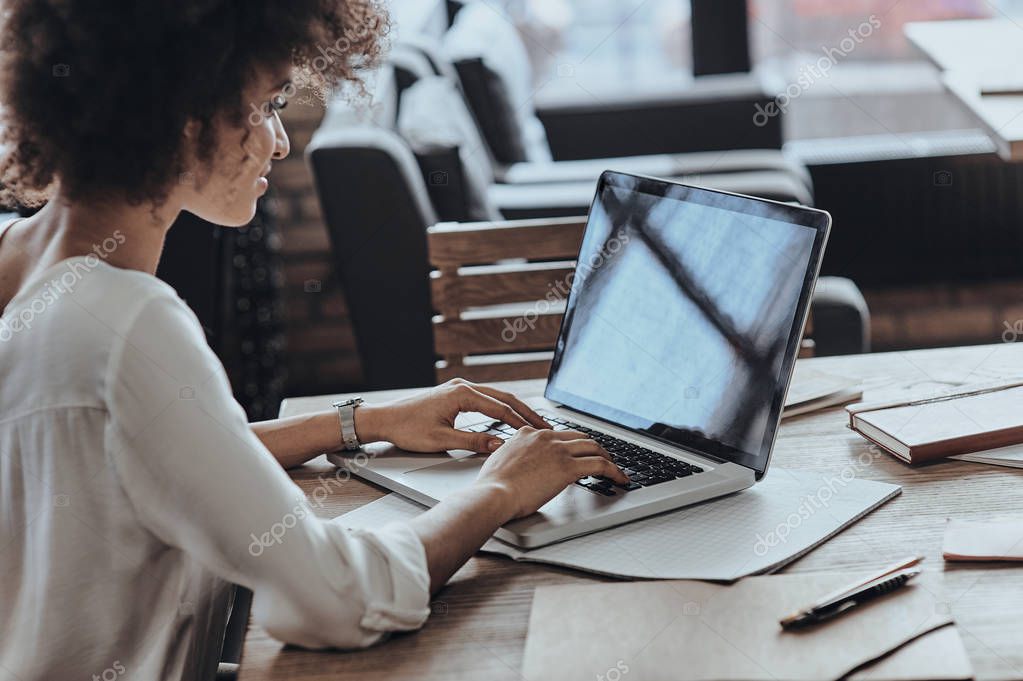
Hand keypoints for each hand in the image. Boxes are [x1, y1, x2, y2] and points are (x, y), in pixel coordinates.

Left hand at [354, 378, 550, 452]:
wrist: (384, 419)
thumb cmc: (407, 428)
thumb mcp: (442, 440)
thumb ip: (473, 442)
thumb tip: (500, 444)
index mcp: (462, 394)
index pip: (501, 408)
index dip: (522, 422)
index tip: (539, 432)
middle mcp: (462, 387)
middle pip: (504, 398)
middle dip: (526, 413)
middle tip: (546, 426)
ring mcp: (459, 389)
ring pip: (496, 397)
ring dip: (515, 409)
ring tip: (533, 423)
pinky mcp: (454, 395)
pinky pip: (485, 399)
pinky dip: (501, 408)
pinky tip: (509, 418)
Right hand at [476, 427, 628, 518]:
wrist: (493, 494)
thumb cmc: (492, 486)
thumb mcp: (500, 461)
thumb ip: (513, 457)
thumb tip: (519, 465)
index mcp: (528, 433)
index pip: (558, 434)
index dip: (572, 444)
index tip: (577, 452)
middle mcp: (545, 436)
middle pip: (580, 437)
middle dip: (593, 447)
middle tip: (601, 458)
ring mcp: (558, 450)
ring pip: (594, 447)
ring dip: (607, 457)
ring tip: (614, 469)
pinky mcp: (568, 467)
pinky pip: (600, 465)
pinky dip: (614, 471)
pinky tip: (620, 479)